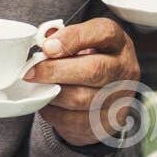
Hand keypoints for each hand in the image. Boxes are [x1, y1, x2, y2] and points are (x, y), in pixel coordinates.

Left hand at [24, 18, 140, 146]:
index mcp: (118, 42)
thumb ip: (64, 37)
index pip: (103, 33)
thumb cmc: (89, 60)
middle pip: (93, 70)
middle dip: (56, 70)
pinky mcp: (108, 123)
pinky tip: (48, 102)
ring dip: (53, 93)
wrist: (107, 95)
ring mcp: (120, 99)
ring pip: (81, 98)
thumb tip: (44, 40)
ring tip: (37, 86)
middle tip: (31, 72)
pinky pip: (75, 120)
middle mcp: (125, 69)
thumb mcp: (82, 42)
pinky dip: (55, 112)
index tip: (47, 46)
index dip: (73, 38)